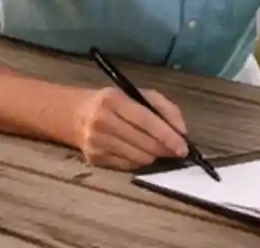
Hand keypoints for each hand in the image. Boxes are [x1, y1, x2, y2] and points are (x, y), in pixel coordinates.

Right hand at [70, 86, 189, 169]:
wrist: (76, 114)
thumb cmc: (115, 102)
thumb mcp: (138, 95)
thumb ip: (164, 108)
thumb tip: (182, 131)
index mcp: (114, 100)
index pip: (146, 120)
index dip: (167, 135)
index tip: (183, 147)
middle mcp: (102, 121)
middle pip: (143, 142)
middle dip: (165, 149)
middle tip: (178, 151)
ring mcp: (96, 141)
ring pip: (137, 157)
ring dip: (154, 156)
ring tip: (159, 150)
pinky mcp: (93, 158)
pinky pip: (127, 165)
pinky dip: (140, 161)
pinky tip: (140, 152)